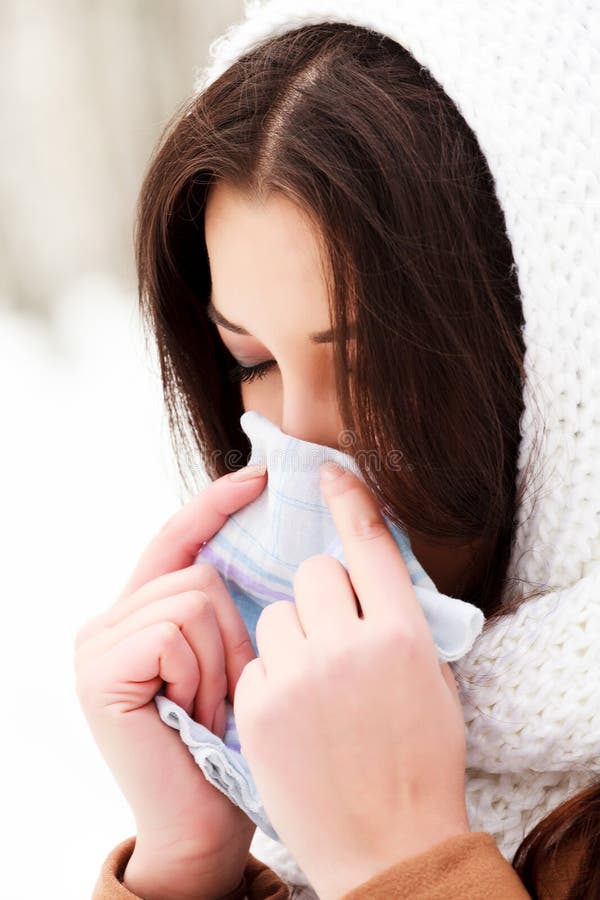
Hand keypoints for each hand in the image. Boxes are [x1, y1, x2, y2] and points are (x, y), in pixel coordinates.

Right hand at [74, 464, 266, 899]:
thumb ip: (222, 605)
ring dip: (219, 661)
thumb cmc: (229, 744)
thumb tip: (261, 534)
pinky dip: (199, 675)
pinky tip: (189, 716)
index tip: (257, 475)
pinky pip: (175, 631)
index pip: (175, 540)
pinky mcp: (100, 669)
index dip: (214, 504)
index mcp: (135, 615)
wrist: (204, 826)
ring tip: (207, 710)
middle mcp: (105, 623)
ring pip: (193, 598)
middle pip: (196, 572)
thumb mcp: (226, 659)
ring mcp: (96, 645)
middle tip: (224, 696)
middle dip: (231, 637)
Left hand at [234, 463, 469, 899]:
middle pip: (315, 573)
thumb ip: (400, 623)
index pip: (370, 544)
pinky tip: (290, 717)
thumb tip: (369, 576)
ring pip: (275, 614)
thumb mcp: (432, 682)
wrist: (387, 849)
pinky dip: (268, 678)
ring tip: (311, 687)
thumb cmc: (420, 762)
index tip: (329, 472)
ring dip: (290, 638)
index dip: (349, 500)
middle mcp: (349, 646)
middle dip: (322, 596)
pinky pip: (255, 660)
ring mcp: (298, 676)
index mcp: (403, 635)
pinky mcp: (257, 707)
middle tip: (333, 636)